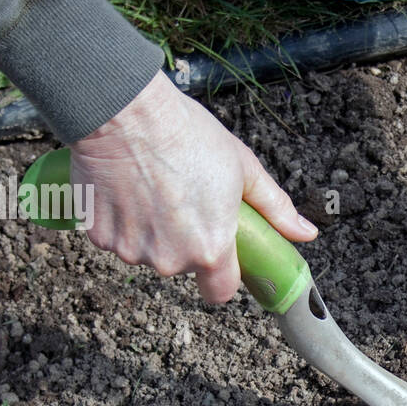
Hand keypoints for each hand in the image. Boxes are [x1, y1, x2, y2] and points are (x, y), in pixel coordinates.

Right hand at [68, 71, 315, 302]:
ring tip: (152, 188)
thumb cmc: (189, 135)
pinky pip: (115, 238)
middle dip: (184, 241)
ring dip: (151, 231)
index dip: (222, 275)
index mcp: (212, 249)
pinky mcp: (100, 237)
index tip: (221, 254)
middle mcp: (171, 260)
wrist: (125, 112)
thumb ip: (276, 208)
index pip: (220, 293)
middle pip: (182, 266)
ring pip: (147, 252)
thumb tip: (306, 233)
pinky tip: (126, 188)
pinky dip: (121, 220)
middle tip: (183, 199)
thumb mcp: (244, 169)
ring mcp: (133, 251)